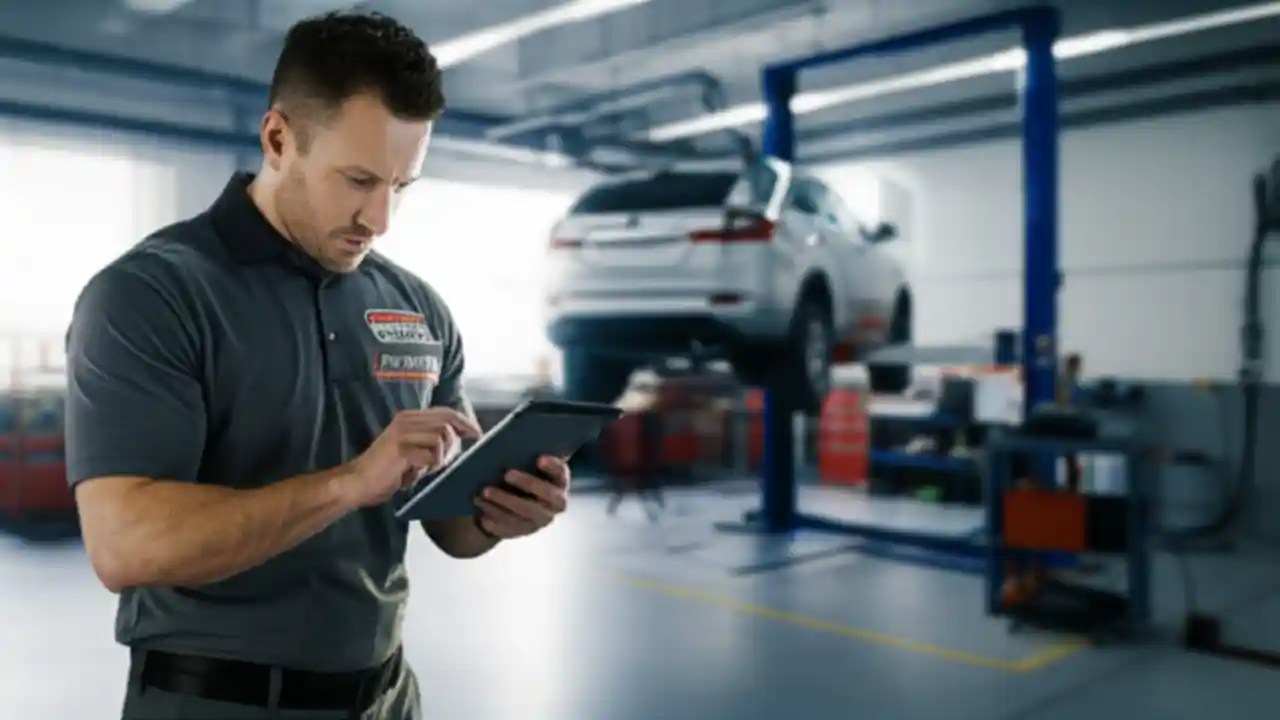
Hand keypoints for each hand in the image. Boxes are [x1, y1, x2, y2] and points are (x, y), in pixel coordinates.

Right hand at [344, 409, 481, 508]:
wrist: (358, 482)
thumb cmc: (387, 470)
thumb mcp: (413, 450)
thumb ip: (431, 441)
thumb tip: (460, 437)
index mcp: (409, 417)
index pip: (446, 412)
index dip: (464, 422)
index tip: (476, 434)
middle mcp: (406, 420)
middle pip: (447, 422)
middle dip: (454, 443)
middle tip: (443, 462)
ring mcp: (403, 433)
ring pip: (441, 437)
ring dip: (440, 458)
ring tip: (424, 469)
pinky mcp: (401, 449)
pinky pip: (431, 455)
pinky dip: (429, 467)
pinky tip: (415, 474)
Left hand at [474, 455, 570, 539]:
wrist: (508, 497)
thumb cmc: (516, 470)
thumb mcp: (520, 460)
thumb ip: (520, 453)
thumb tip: (507, 444)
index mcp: (559, 480)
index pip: (561, 472)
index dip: (553, 466)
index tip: (539, 457)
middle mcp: (556, 502)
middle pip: (547, 495)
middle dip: (527, 483)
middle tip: (506, 473)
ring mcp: (541, 520)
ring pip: (526, 514)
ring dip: (505, 503)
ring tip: (484, 492)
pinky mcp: (523, 532)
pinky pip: (511, 529)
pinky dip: (496, 522)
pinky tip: (482, 516)